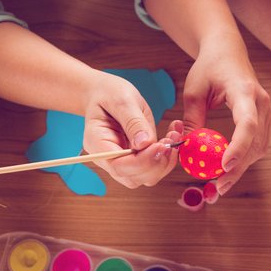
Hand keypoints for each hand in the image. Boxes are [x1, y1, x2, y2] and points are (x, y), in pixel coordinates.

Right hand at [83, 72, 171, 187]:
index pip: (119, 166)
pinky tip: (173, 136)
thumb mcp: (121, 100)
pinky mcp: (136, 159)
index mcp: (97, 143)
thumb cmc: (109, 93)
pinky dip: (167, 156)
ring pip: (146, 177)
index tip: (160, 145)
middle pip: (134, 177)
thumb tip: (145, 143)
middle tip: (171, 139)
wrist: (105, 94)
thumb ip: (133, 122)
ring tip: (173, 136)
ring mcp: (122, 161)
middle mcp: (108, 159)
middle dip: (157, 163)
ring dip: (165, 161)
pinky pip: (153, 167)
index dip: (143, 161)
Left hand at [183, 37, 270, 195]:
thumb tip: (186, 147)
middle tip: (218, 187)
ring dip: (242, 167)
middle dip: (238, 167)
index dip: (238, 148)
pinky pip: (258, 144)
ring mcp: (265, 111)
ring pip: (259, 147)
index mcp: (244, 91)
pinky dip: (245, 159)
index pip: (247, 124)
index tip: (224, 167)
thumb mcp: (193, 90)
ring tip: (222, 184)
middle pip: (255, 142)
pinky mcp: (263, 119)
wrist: (227, 52)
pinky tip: (229, 170)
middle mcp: (261, 102)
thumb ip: (193, 119)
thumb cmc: (209, 67)